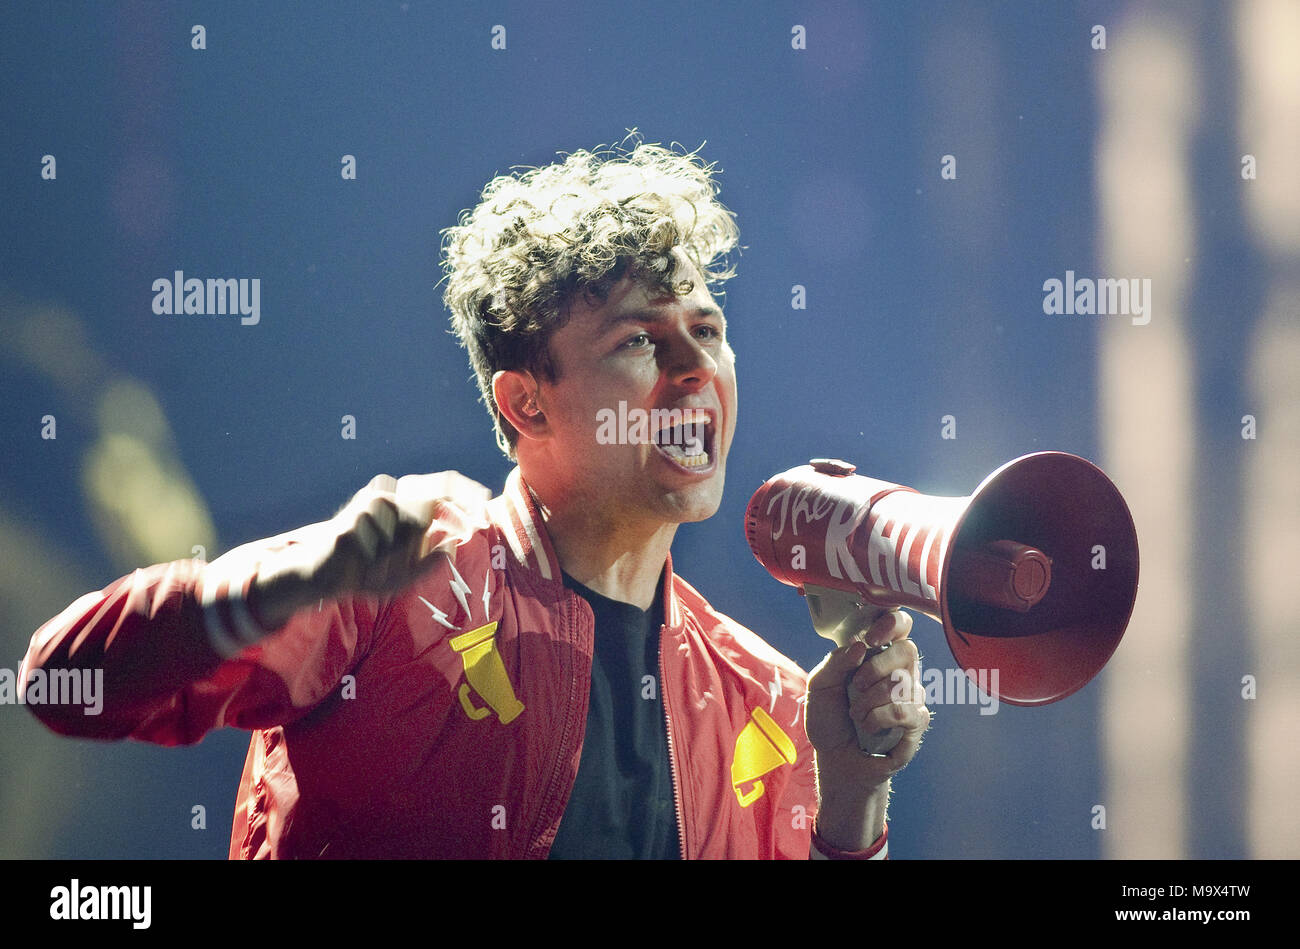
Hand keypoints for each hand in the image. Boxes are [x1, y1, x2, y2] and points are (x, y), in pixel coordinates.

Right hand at [250, 471, 491, 628]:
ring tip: (372, 569)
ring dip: (395, 561)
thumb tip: (452, 546)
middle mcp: (387, 497)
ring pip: (406, 533)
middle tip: (403, 567)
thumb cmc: (363, 573)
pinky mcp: (352, 520)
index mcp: (401, 505)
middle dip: (417, 548)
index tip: (485, 503)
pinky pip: (381, 546)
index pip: (442, 485)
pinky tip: (357, 565)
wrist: (319, 577)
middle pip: (425, 513)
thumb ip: (429, 564)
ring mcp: (369, 506)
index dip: (466, 491)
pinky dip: (375, 564)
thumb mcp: (403, 576)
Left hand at [806, 606, 929, 791]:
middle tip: (856, 686)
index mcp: (878, 654)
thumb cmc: (829, 719)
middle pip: (908, 650)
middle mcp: (900, 670)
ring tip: (856, 714)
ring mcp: (912, 695)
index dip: (892, 623)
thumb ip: (834, 662)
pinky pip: (904, 710)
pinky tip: (869, 726)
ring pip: (902, 683)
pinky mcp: (917, 721)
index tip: (872, 638)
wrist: (836, 760)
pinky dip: (878, 719)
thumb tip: (859, 646)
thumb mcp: (819, 686)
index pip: (900, 624)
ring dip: (868, 701)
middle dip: (876, 668)